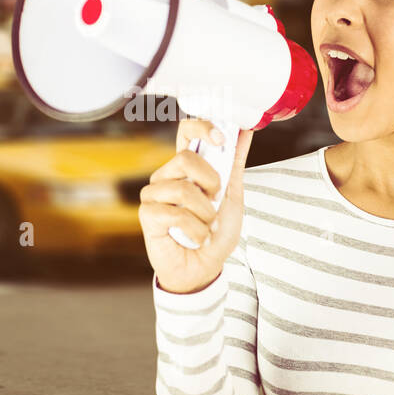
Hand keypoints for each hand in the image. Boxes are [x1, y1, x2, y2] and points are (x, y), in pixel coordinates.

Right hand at [138, 117, 253, 294]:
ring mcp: (153, 194)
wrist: (204, 268)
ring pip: (183, 189)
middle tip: (214, 202)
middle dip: (211, 182)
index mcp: (186, 168)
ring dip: (206, 214)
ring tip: (206, 227)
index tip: (221, 137)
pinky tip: (196, 238)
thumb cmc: (214, 232)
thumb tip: (246, 131)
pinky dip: (196, 230)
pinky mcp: (147, 215)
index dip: (202, 126)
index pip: (186, 131)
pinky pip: (176, 214)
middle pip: (185, 158)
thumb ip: (234, 164)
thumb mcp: (232, 196)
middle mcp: (166, 176)